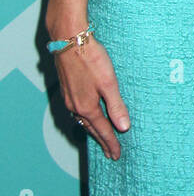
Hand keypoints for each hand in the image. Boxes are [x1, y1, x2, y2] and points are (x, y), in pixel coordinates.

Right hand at [53, 36, 129, 159]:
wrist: (68, 40)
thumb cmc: (91, 58)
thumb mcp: (109, 83)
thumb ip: (116, 105)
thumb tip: (123, 127)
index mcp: (87, 107)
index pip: (103, 130)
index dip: (111, 143)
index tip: (117, 154)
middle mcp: (75, 106)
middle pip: (92, 128)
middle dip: (102, 141)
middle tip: (111, 152)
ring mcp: (69, 98)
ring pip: (83, 120)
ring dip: (93, 131)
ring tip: (101, 138)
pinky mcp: (67, 89)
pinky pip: (77, 111)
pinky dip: (85, 119)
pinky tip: (87, 117)